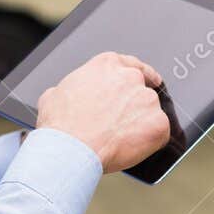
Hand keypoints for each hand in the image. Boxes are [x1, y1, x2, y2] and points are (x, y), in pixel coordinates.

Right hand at [36, 51, 171, 172]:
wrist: (70, 149)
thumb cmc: (60, 126)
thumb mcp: (53, 95)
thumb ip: (71, 89)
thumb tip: (69, 95)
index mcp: (106, 65)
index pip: (131, 64)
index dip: (142, 73)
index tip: (151, 79)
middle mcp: (130, 77)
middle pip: (142, 89)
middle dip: (135, 106)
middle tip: (123, 123)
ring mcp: (146, 100)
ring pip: (151, 113)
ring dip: (141, 125)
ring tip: (120, 140)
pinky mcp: (157, 124)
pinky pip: (160, 133)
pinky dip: (150, 142)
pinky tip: (132, 149)